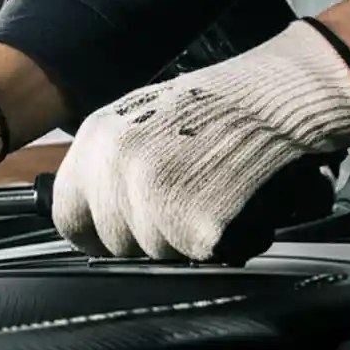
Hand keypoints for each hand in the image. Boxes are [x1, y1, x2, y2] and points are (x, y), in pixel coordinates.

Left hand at [52, 19, 349, 261]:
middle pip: (113, 241)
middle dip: (147, 234)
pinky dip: (219, 243)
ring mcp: (154, 197)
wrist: (281, 93)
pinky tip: (231, 208)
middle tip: (185, 203)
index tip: (115, 233)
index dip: (96, 230)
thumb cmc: (222, 105)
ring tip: (212, 196)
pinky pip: (196, 256)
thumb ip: (111, 166)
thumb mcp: (143, 121)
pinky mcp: (193, 224)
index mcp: (97, 140)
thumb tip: (96, 211)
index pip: (68, 215)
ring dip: (183, 239)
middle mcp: (116, 167)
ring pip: (154, 252)